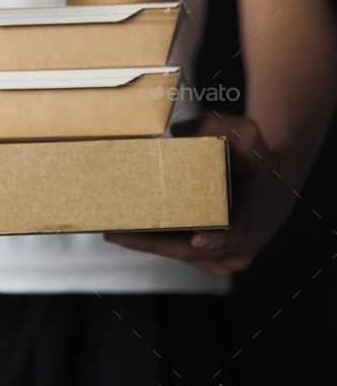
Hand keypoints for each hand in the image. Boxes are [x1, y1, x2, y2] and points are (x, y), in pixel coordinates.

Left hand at [104, 112, 298, 277]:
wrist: (271, 187)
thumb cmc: (256, 160)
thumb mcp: (245, 133)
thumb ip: (216, 125)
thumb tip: (178, 131)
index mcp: (257, 214)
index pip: (240, 230)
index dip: (218, 238)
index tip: (199, 237)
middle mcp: (244, 244)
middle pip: (194, 248)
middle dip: (154, 242)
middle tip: (118, 232)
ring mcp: (228, 257)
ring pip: (184, 254)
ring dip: (149, 245)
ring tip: (115, 232)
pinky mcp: (212, 261)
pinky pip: (181, 254)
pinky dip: (157, 243)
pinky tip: (130, 233)